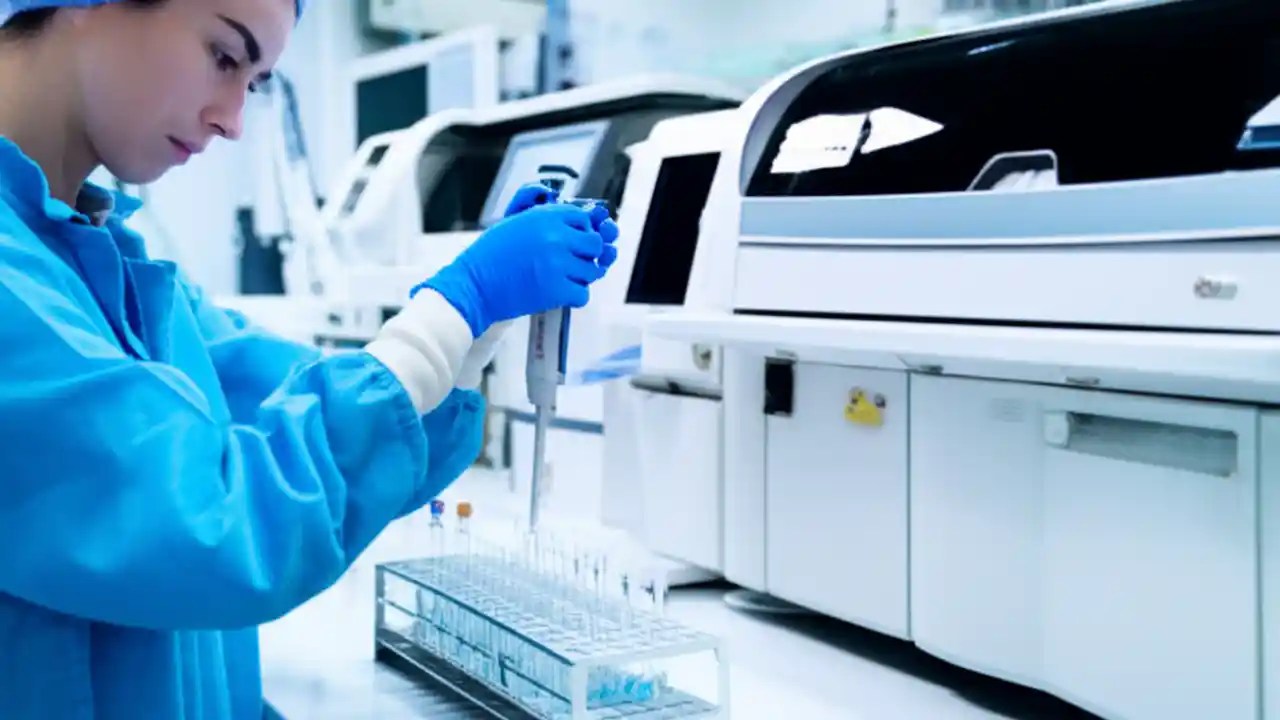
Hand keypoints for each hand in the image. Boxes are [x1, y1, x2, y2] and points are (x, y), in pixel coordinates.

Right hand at [419, 188, 619, 336]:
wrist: (473, 285)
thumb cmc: (490, 255)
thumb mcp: (515, 221)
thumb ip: (545, 217)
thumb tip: (573, 217)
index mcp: (545, 216)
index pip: (583, 219)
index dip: (581, 231)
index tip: (574, 242)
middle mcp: (555, 237)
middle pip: (594, 244)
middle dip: (586, 254)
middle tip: (572, 263)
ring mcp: (558, 264)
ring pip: (592, 271)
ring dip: (581, 276)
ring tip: (562, 279)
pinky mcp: (557, 290)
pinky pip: (583, 294)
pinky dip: (574, 296)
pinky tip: (559, 293)